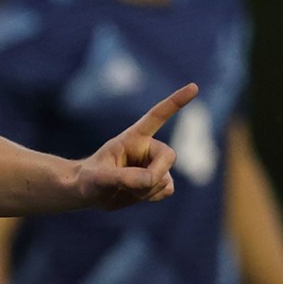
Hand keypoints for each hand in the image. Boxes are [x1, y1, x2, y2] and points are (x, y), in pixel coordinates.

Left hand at [74, 82, 196, 208]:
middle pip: (169, 156)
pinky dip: (152, 196)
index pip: (157, 116)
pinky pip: (166, 190)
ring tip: (124, 188)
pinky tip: (135, 194)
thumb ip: (122, 177)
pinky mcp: (158, 181)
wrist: (89, 193)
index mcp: (133, 137)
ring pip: (165, 179)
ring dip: (146, 190)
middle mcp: (147, 148)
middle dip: (154, 174)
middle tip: (132, 185)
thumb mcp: (98, 178)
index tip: (194, 87)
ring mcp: (154, 165)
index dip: (175, 102)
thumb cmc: (89, 179)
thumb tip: (149, 180)